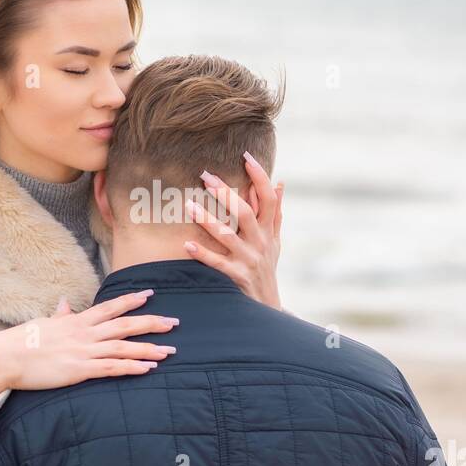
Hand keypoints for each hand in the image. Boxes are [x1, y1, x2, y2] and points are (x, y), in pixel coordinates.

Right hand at [0, 289, 178, 395]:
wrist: (6, 358)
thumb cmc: (22, 341)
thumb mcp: (44, 324)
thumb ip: (60, 315)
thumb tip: (65, 304)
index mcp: (76, 320)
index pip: (111, 307)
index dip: (132, 300)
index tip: (151, 295)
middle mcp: (84, 333)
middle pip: (125, 325)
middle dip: (152, 323)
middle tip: (174, 323)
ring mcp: (83, 351)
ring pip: (124, 347)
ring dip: (149, 349)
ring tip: (169, 351)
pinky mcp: (80, 371)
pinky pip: (112, 368)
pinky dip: (132, 367)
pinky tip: (148, 368)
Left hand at [183, 151, 283, 308]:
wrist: (266, 308)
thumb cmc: (267, 269)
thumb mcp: (275, 242)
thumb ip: (276, 213)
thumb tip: (280, 183)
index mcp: (268, 231)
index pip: (268, 199)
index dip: (259, 177)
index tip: (246, 157)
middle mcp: (260, 243)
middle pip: (244, 213)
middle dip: (225, 193)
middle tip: (205, 176)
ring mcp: (248, 260)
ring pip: (227, 236)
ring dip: (207, 220)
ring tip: (188, 205)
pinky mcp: (236, 277)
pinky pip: (217, 264)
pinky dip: (202, 254)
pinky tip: (186, 244)